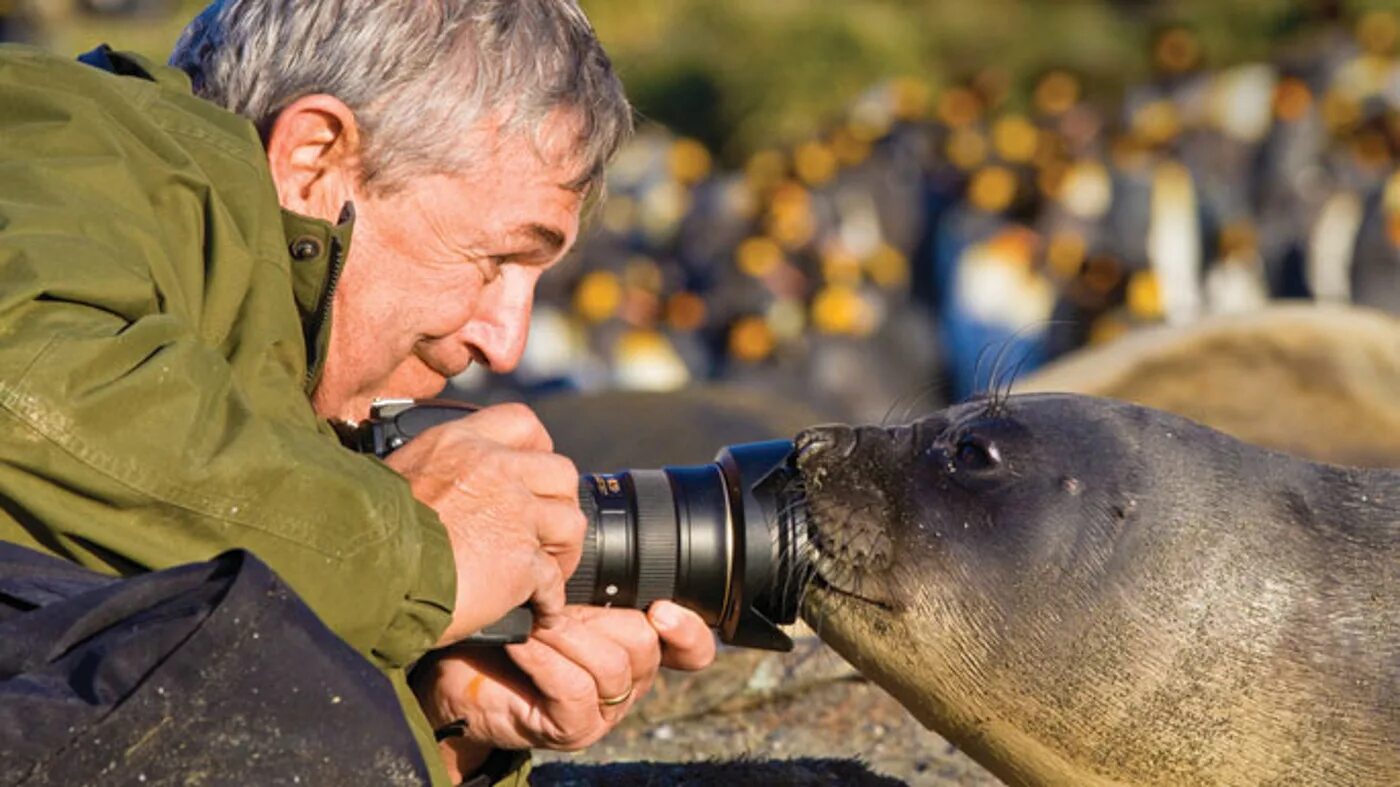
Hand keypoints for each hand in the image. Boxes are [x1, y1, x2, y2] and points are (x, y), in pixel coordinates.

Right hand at [384, 403, 585, 645]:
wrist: (361, 572)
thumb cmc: (364, 532)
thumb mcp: (396, 478)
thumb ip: (433, 474)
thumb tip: (440, 491)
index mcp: (459, 444)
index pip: (522, 424)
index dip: (538, 450)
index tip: (533, 476)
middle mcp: (493, 470)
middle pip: (561, 473)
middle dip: (560, 504)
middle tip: (546, 532)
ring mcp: (513, 514)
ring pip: (570, 523)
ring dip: (563, 552)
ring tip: (548, 573)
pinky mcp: (521, 561)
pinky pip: (554, 581)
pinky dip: (551, 601)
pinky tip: (540, 612)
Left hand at [414, 601, 715, 781]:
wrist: (457, 676)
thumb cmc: (509, 630)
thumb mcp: (561, 599)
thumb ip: (597, 587)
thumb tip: (616, 548)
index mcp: (635, 649)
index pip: (692, 651)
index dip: (689, 631)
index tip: (661, 609)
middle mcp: (628, 683)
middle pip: (645, 644)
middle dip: (599, 618)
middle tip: (555, 604)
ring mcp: (604, 712)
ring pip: (611, 667)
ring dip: (565, 635)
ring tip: (533, 622)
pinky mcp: (573, 730)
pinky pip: (574, 689)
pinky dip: (545, 659)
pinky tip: (521, 643)